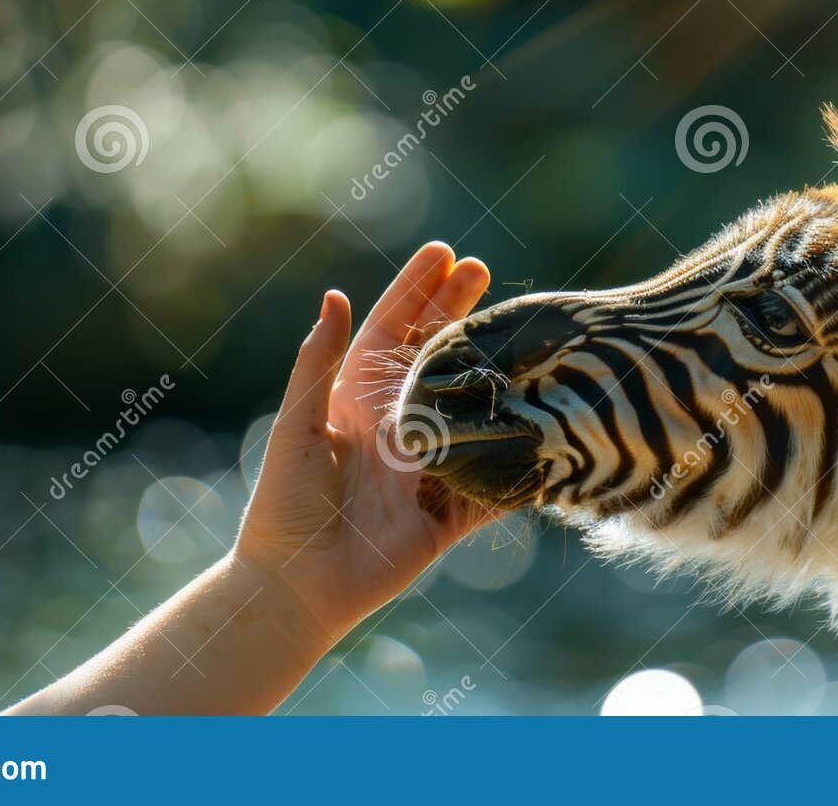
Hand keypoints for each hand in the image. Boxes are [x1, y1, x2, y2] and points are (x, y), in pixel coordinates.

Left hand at [234, 242, 498, 644]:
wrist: (297, 586)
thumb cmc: (285, 504)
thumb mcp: (298, 426)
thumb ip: (317, 363)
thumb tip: (334, 295)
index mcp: (358, 400)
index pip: (392, 330)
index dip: (417, 290)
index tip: (444, 252)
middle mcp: (398, 425)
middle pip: (439, 357)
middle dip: (461, 312)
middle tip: (487, 270)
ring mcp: (430, 466)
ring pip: (474, 411)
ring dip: (500, 374)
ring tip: (530, 333)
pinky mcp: (451, 513)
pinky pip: (498, 483)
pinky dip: (523, 462)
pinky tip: (551, 428)